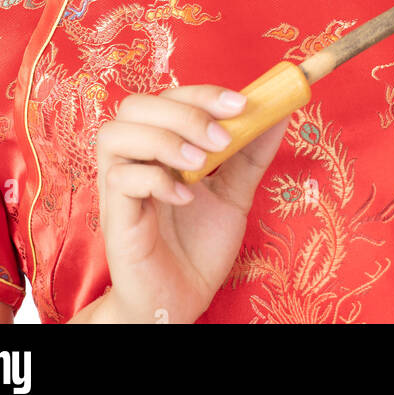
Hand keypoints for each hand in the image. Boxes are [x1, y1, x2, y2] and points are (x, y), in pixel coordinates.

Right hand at [94, 83, 290, 322]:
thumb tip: (279, 111)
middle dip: (183, 112)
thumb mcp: (234, 193)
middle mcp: (133, 159)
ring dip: (164, 140)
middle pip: (135, 106)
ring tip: (201, 163)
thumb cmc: (199, 246)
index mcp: (159, 145)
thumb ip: (251, 153)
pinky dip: (155, 180)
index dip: (203, 93)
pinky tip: (184, 198)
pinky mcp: (114, 216)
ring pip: (117, 134)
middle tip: (222, 138)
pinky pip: (120, 180)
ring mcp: (118, 186)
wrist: (181, 301)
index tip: (241, 104)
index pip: (169, 97)